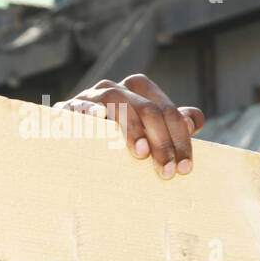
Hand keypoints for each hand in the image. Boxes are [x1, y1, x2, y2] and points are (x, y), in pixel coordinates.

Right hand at [53, 73, 204, 179]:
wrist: (71, 137)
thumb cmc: (117, 138)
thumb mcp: (148, 131)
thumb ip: (173, 125)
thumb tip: (191, 121)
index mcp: (139, 90)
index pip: (169, 111)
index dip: (181, 139)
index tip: (184, 168)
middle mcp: (117, 89)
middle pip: (149, 109)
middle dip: (162, 142)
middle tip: (167, 171)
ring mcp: (91, 97)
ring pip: (120, 103)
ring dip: (133, 129)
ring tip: (141, 153)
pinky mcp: (67, 109)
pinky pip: (79, 106)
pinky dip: (89, 110)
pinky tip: (98, 117)